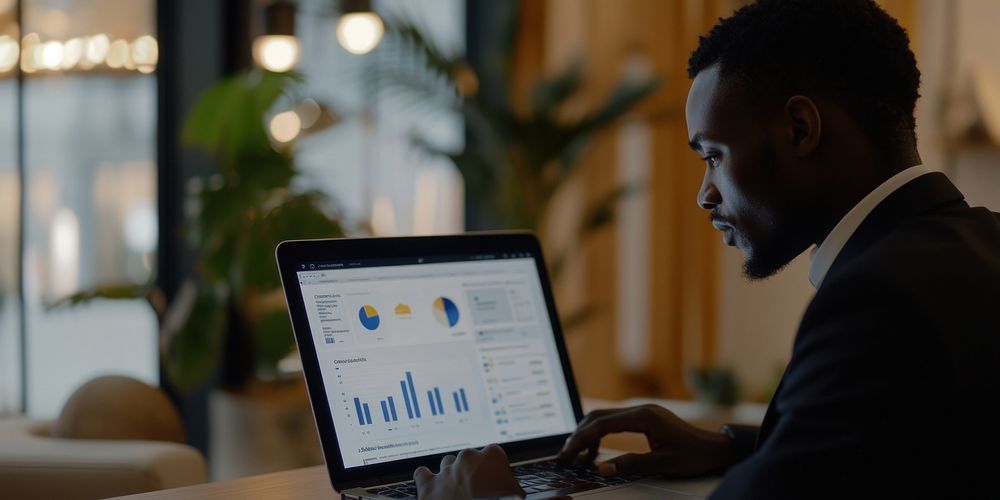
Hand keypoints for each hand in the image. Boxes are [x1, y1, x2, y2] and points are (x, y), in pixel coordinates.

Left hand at [414, 444, 525, 499]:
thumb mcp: (516, 494)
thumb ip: (510, 486)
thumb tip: (513, 493)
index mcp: (492, 457)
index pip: (494, 455)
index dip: (494, 469)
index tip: (495, 481)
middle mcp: (468, 459)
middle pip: (470, 458)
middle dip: (472, 470)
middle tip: (477, 488)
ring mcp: (447, 471)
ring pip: (447, 463)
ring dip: (451, 473)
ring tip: (456, 488)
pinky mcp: (430, 485)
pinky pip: (422, 474)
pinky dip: (425, 478)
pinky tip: (430, 482)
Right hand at [557, 404, 732, 476]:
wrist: (715, 447)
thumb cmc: (694, 455)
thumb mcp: (662, 464)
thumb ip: (631, 465)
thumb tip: (601, 468)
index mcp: (643, 416)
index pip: (601, 424)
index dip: (580, 439)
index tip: (567, 453)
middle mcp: (639, 409)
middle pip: (597, 416)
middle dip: (577, 435)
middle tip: (564, 455)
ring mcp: (641, 412)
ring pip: (603, 418)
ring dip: (586, 434)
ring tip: (576, 455)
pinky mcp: (642, 418)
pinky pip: (614, 422)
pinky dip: (599, 434)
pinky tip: (595, 451)